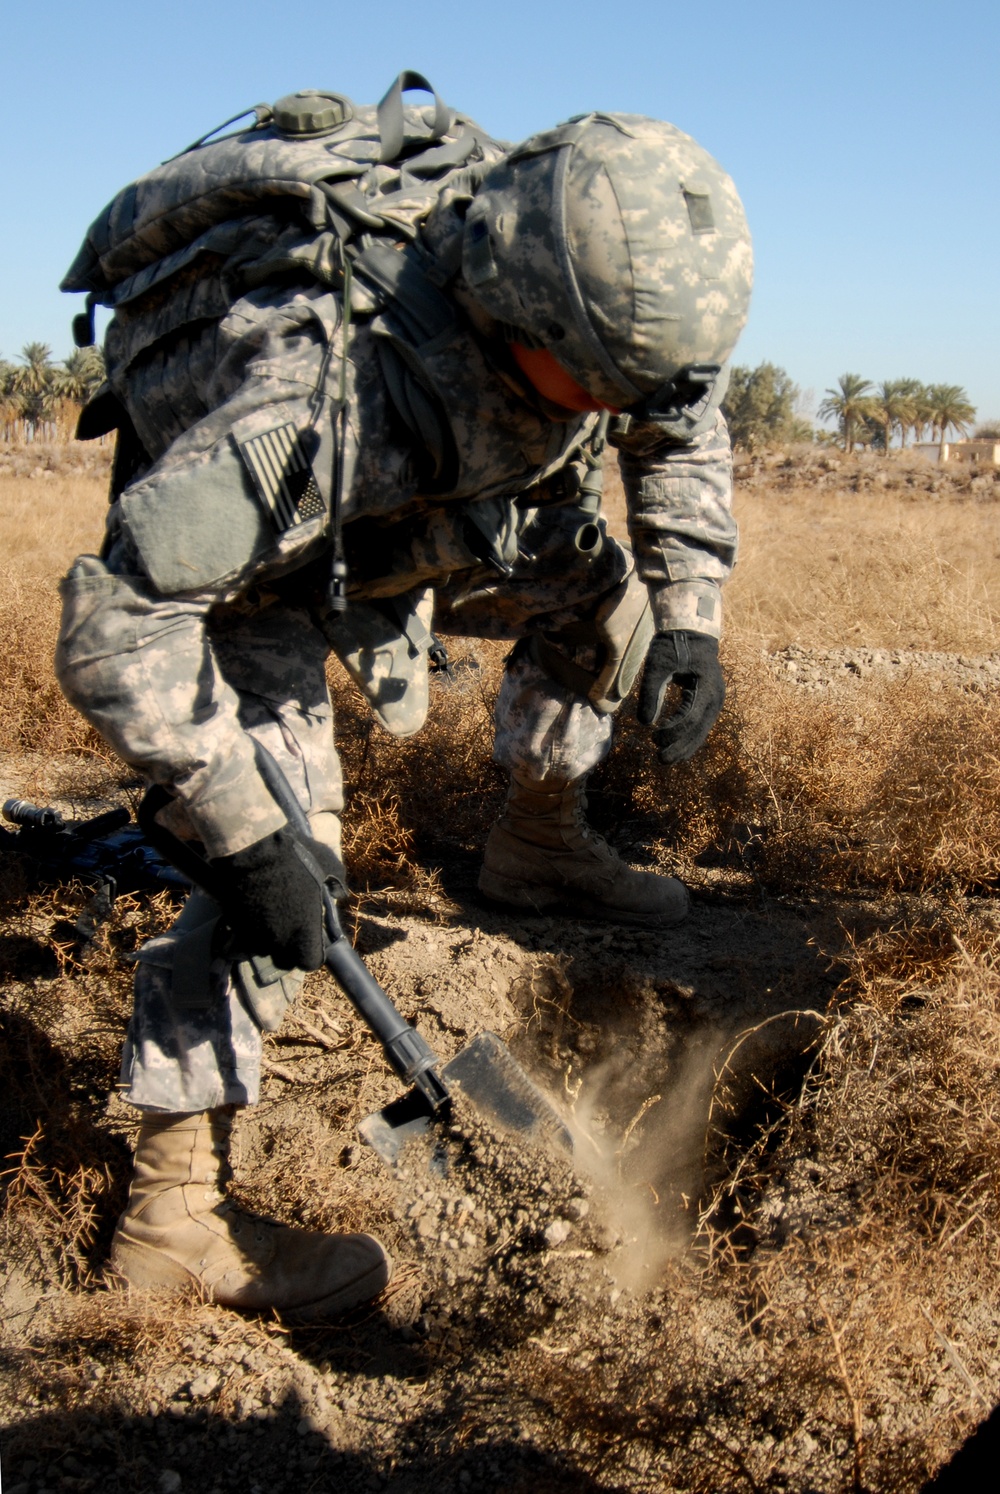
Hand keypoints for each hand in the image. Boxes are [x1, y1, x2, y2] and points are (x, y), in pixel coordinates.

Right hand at [212, 828, 344, 970]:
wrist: (252, 850)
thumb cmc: (295, 858)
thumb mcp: (329, 866)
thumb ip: (337, 885)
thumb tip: (338, 893)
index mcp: (305, 934)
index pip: (310, 962)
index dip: (312, 952)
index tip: (312, 939)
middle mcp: (279, 942)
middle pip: (284, 959)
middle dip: (289, 948)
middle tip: (291, 927)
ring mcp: (255, 937)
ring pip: (263, 948)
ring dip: (268, 938)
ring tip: (270, 916)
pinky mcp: (235, 927)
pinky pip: (244, 936)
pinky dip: (249, 928)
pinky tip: (253, 909)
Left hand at [637, 632, 724, 763]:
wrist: (690, 632)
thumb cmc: (672, 646)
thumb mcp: (657, 666)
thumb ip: (650, 693)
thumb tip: (644, 723)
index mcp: (706, 686)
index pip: (690, 718)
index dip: (672, 732)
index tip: (653, 738)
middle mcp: (716, 696)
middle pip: (699, 729)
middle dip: (680, 747)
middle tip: (661, 760)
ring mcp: (715, 700)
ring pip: (702, 730)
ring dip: (685, 746)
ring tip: (668, 759)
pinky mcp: (710, 701)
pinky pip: (701, 724)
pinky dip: (689, 736)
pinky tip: (676, 747)